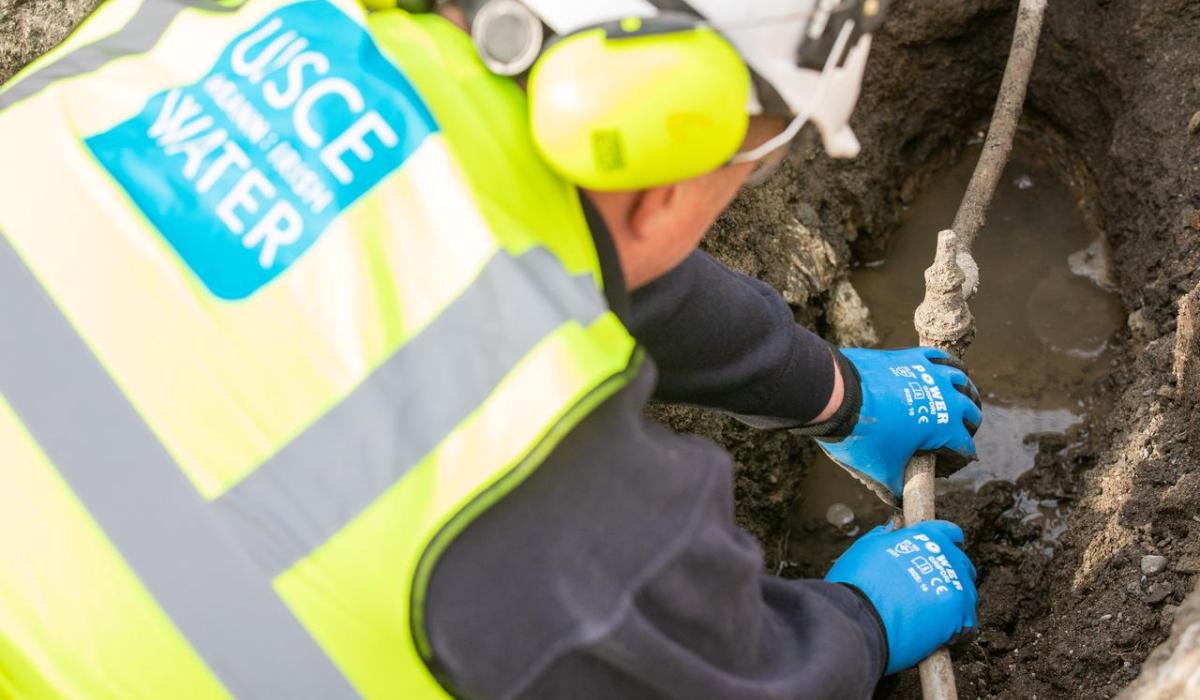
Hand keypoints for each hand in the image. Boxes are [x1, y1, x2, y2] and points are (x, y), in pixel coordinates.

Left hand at [807, 347, 981, 502]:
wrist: (839, 396)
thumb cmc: (863, 436)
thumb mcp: (881, 470)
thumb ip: (894, 489)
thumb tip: (897, 503)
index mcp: (946, 428)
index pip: (965, 447)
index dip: (957, 459)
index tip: (945, 464)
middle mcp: (947, 398)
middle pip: (971, 412)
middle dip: (967, 425)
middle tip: (955, 433)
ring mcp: (931, 373)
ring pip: (961, 380)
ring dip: (962, 391)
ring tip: (956, 399)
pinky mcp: (912, 356)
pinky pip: (938, 357)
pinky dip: (944, 364)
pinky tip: (941, 369)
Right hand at [826, 520, 977, 674]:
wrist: (858, 619)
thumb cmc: (856, 582)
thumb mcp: (865, 548)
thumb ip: (884, 536)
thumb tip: (892, 528)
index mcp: (926, 537)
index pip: (949, 532)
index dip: (945, 543)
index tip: (937, 554)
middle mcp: (946, 557)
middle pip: (961, 564)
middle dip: (949, 573)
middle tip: (927, 589)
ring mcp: (956, 586)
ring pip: (966, 593)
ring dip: (952, 601)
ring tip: (928, 614)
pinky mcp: (961, 615)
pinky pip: (967, 623)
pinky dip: (955, 629)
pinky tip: (935, 632)